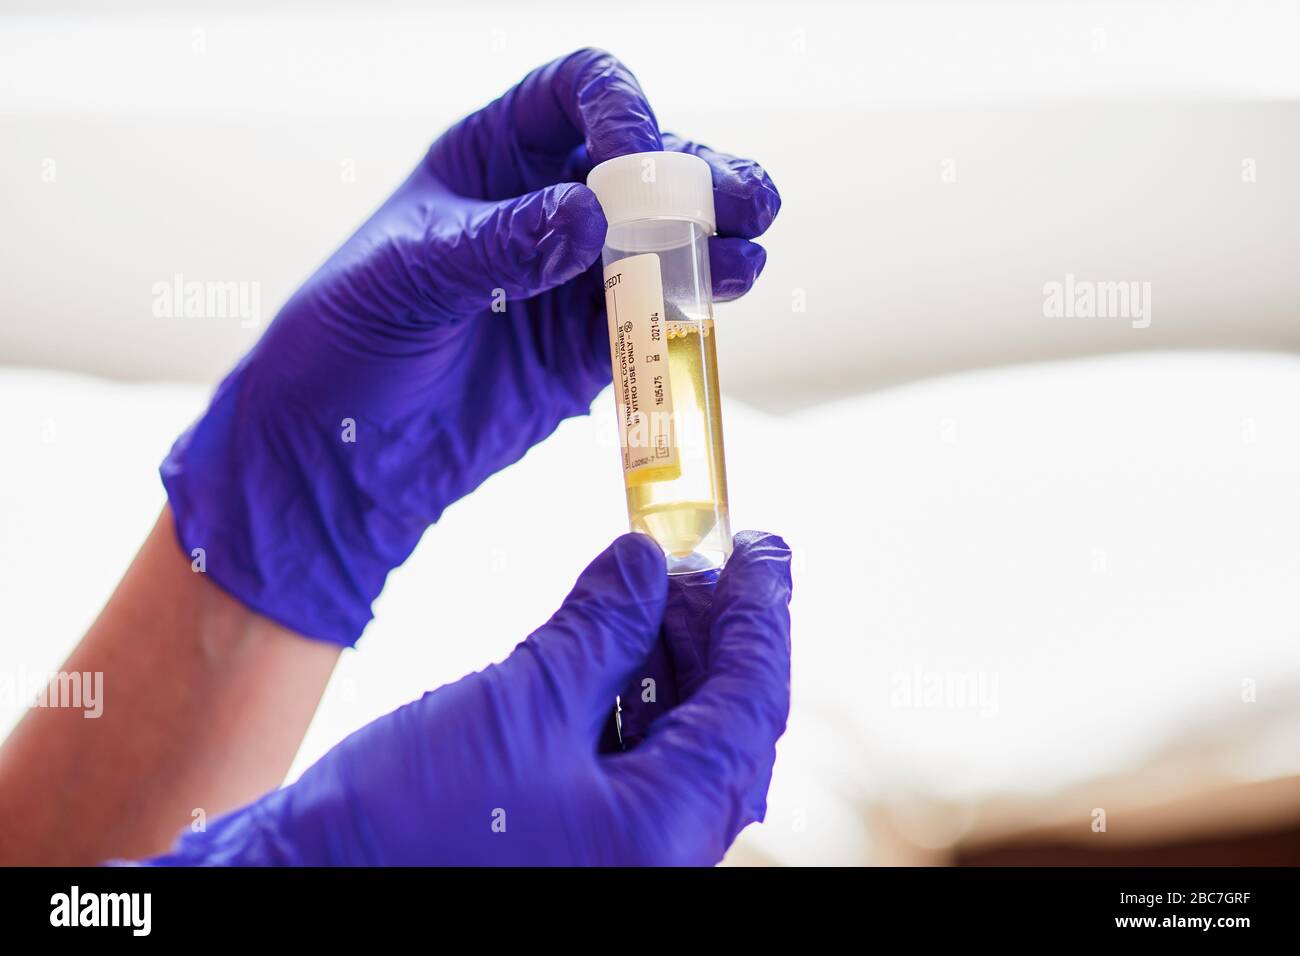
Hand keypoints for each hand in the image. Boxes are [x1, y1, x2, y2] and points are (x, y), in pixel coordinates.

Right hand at [143, 532, 792, 865]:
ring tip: (647, 587)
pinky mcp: (573, 841)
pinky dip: (624, 695)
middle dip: (714, 636)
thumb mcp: (519, 702)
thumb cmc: (402, 820)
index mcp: (661, 831)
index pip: (748, 709)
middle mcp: (653, 854)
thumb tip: (646, 565)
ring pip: (675, 743)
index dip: (760, 620)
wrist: (306, 882)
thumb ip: (598, 629)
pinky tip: (604, 641)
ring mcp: (614, 852)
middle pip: (722, 729)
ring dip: (667, 661)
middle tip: (696, 560)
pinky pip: (628, 761)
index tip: (760, 551)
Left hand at [161, 48, 780, 644]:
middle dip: (699, 178)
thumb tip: (592, 216)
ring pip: (664, 242)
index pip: (575, 93)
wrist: (341, 450)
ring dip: (711, 244)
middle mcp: (543, 205)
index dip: (621, 110)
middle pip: (644, 166)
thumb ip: (499, 244)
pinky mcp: (587, 348)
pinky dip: (691, 309)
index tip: (639, 163)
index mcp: (491, 158)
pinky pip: (653, 318)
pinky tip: (722, 299)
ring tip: (745, 256)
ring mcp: (572, 278)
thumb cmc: (346, 338)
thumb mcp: (408, 275)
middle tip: (747, 203)